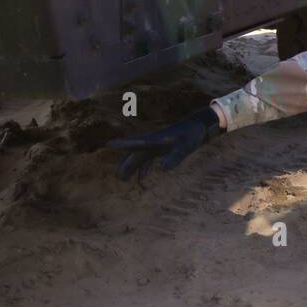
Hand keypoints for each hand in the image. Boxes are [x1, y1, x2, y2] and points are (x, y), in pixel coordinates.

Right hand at [107, 106, 221, 180]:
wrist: (198, 127)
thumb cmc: (191, 136)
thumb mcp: (185, 147)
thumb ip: (175, 157)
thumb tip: (163, 168)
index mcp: (154, 140)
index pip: (135, 143)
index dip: (122, 144)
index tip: (108, 144)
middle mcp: (152, 142)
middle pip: (134, 153)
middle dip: (125, 164)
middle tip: (118, 176)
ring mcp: (155, 145)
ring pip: (139, 156)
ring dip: (132, 167)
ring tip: (124, 179)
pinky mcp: (160, 148)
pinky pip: (148, 158)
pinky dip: (143, 168)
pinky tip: (142, 178)